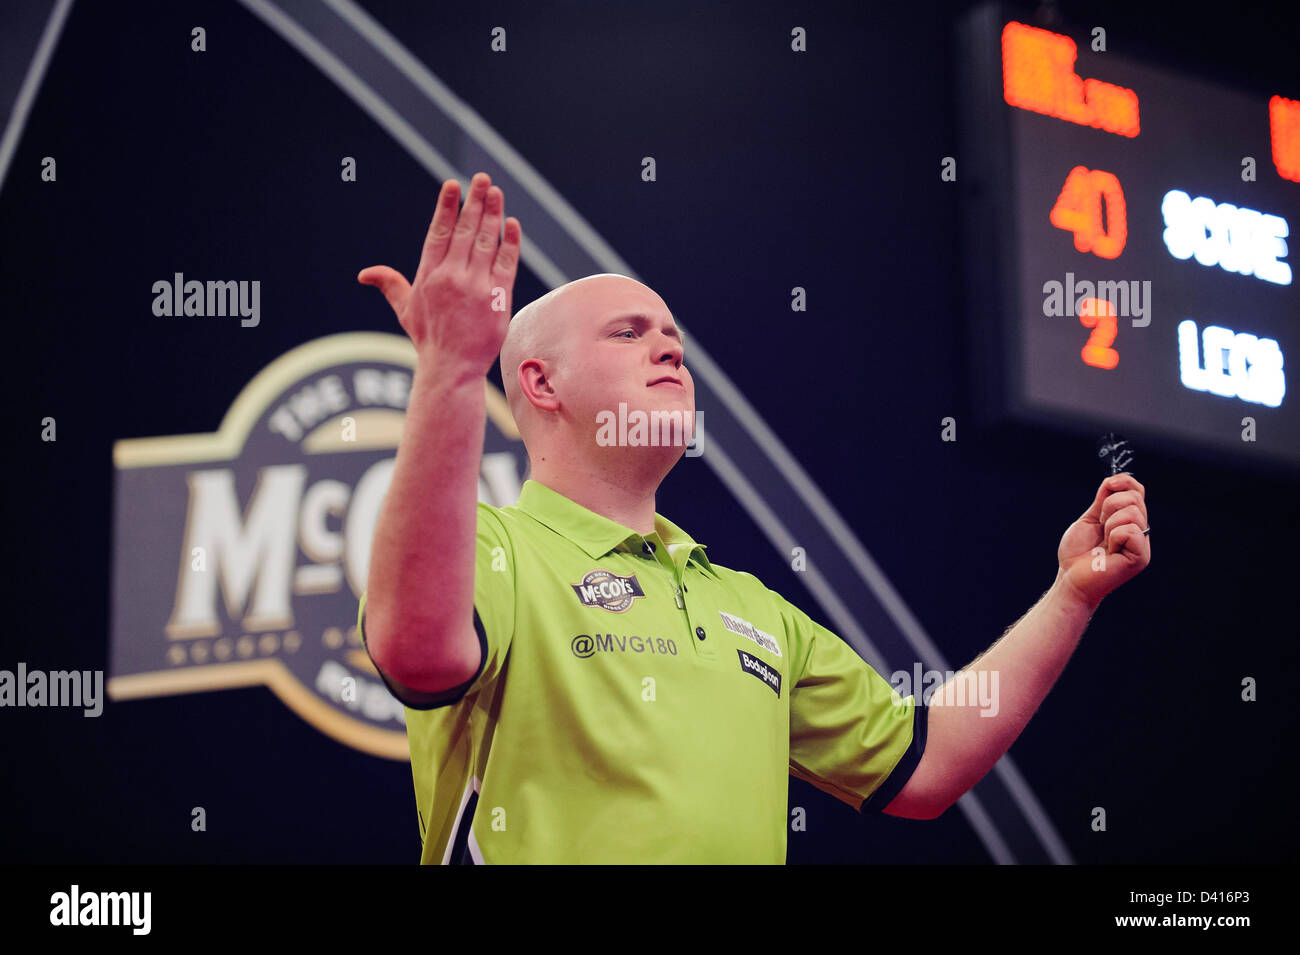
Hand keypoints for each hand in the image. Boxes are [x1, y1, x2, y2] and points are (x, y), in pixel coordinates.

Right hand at [358, 172, 521, 373]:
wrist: (452, 368)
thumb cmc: (430, 339)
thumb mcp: (406, 310)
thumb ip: (390, 285)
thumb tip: (364, 274)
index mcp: (429, 276)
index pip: (439, 233)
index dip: (447, 207)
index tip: (453, 185)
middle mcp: (452, 278)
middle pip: (466, 231)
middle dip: (474, 201)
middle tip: (483, 179)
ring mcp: (477, 287)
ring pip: (487, 242)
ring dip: (493, 214)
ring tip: (497, 192)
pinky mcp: (499, 298)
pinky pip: (507, 263)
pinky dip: (510, 242)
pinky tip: (512, 224)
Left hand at [1055, 474, 1150, 608]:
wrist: (1070, 577)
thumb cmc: (1077, 552)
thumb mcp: (1090, 519)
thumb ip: (1103, 500)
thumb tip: (1114, 480)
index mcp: (1130, 521)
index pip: (1137, 491)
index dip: (1124, 482)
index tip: (1108, 486)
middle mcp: (1140, 531)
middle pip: (1135, 497)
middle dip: (1109, 505)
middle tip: (1100, 526)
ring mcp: (1142, 545)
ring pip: (1133, 512)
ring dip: (1109, 523)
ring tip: (1103, 541)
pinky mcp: (1140, 557)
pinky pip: (1131, 530)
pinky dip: (1114, 536)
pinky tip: (1109, 550)